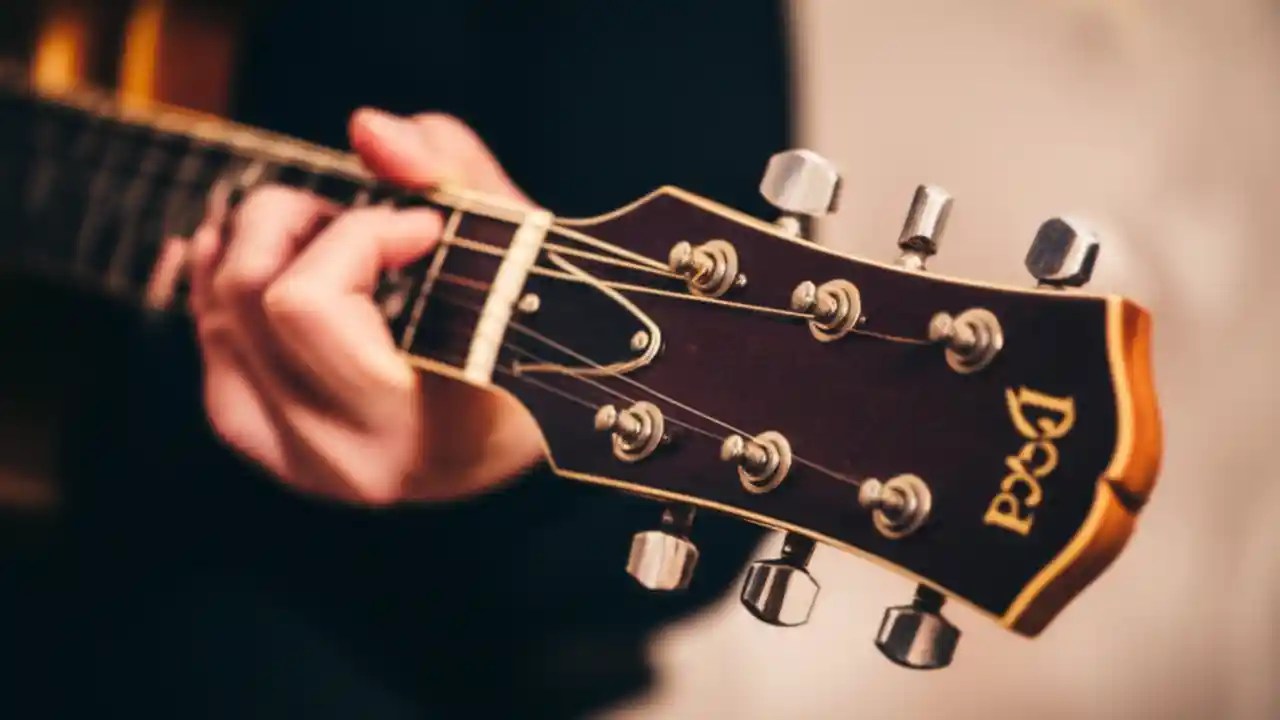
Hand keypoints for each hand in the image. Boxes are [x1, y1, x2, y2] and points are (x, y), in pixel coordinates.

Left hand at [187, 109, 543, 504]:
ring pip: (216, 318)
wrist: (523, 420)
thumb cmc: (535, 329)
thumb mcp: (518, 245)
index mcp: (416, 433)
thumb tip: (366, 129)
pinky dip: (218, 283)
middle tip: (358, 218)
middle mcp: (345, 462)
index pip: (308, 304)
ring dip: (258, 245)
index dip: (361, 231)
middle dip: (295, 222)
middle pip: (251, 299)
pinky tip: (252, 250)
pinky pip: (210, 349)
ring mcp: (298, 465)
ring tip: (326, 235)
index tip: (424, 226)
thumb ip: (453, 172)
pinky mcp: (267, 447)